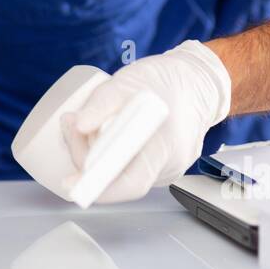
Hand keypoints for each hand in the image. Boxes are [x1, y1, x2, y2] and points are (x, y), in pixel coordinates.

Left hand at [61, 40, 231, 202]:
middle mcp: (170, 163)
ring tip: (88, 128)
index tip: (73, 184)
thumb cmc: (166, 81)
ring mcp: (169, 169)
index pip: (130, 182)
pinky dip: (114, 156)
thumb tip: (79, 125)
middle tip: (72, 130)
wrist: (197, 82)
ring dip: (99, 156)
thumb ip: (101, 103)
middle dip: (88, 160)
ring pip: (124, 174)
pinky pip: (132, 168)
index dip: (98, 187)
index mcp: (165, 143)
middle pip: (121, 179)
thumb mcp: (127, 81)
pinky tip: (106, 137)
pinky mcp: (164, 168)